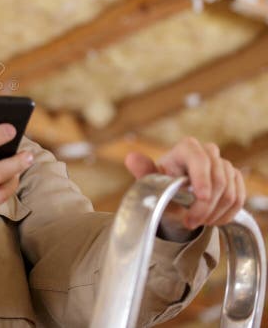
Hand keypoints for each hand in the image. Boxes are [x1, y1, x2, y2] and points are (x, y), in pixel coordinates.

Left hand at [125, 137, 245, 240]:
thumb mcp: (152, 183)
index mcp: (186, 148)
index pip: (200, 158)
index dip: (203, 178)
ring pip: (230, 191)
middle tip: (191, 222)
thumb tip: (131, 158)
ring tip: (199, 221)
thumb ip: (144, 171)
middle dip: (206, 206)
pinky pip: (239, 198)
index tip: (201, 198)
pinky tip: (213, 220)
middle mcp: (208, 152)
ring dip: (215, 213)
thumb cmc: (162, 187)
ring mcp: (224, 164)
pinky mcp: (235, 178)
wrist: (176, 197)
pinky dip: (227, 214)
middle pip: (218, 179)